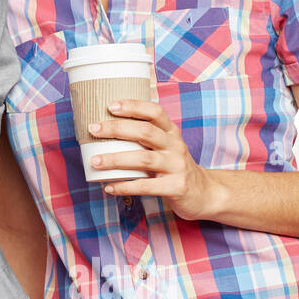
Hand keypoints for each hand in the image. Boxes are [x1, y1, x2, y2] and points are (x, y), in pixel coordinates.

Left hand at [86, 99, 218, 220]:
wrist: (204, 193)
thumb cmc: (175, 166)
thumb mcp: (167, 146)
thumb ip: (146, 137)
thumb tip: (106, 128)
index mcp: (171, 132)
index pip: (155, 112)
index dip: (134, 106)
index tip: (111, 106)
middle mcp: (175, 146)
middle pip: (145, 132)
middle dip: (116, 129)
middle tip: (93, 129)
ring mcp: (176, 166)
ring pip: (143, 159)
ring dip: (115, 159)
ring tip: (94, 161)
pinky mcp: (175, 187)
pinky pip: (147, 186)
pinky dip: (126, 186)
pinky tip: (110, 187)